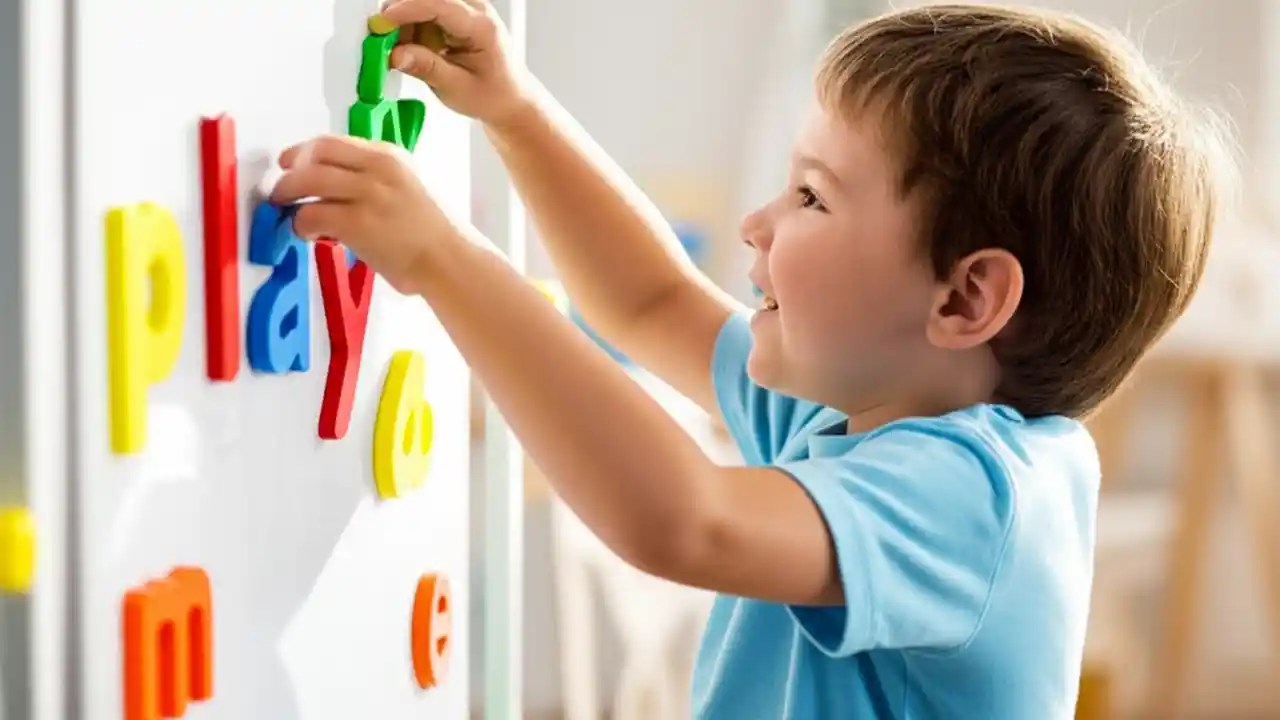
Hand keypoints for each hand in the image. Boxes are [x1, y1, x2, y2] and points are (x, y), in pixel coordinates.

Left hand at [269, 135, 470, 294]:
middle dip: (290, 171)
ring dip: (287, 196)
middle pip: (314, 154)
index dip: (304, 152)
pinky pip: (310, 214)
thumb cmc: (434, 233)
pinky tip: (309, 235)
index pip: (332, 142)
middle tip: (280, 188)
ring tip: (287, 212)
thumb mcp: (409, 187)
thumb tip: (336, 186)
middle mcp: (377, 167)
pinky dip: (301, 225)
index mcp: (389, 156)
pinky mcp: (357, 223)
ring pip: (305, 181)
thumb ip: (375, 179)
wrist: (452, 260)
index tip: (292, 163)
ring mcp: (367, 194)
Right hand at [378, 0, 535, 127]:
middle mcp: (477, 10)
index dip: (407, 10)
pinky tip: (416, 48)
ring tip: (407, 52)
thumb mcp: (457, 88)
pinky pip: (427, 9)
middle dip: (402, 14)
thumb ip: (426, 69)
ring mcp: (467, 9)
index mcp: (483, 27)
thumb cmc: (491, 95)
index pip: (440, 5)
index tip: (382, 22)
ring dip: (407, 22)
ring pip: (425, 2)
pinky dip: (413, 26)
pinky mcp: (457, 13)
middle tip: (386, 40)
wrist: (510, 97)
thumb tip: (395, 54)